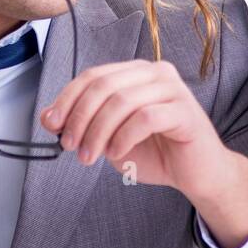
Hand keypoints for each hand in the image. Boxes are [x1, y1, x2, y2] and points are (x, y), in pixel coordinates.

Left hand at [39, 59, 229, 195]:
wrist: (198, 175)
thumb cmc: (158, 153)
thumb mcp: (111, 138)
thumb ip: (85, 124)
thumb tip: (49, 117)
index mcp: (136, 73)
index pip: (93, 75)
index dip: (68, 98)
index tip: (52, 125)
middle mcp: (156, 73)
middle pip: (104, 85)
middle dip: (80, 117)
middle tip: (70, 145)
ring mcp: (173, 89)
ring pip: (122, 101)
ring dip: (98, 132)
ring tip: (90, 156)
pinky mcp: (185, 111)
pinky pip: (145, 118)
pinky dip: (123, 138)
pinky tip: (117, 155)